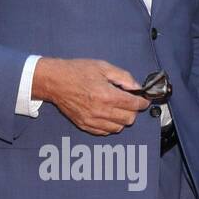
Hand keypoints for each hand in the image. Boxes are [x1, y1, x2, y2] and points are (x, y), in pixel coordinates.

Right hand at [32, 57, 150, 134]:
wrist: (55, 81)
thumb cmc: (76, 72)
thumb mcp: (103, 67)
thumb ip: (123, 77)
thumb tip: (136, 87)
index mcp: (107, 95)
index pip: (134, 105)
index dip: (142, 102)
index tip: (143, 100)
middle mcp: (101, 111)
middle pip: (129, 119)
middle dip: (133, 111)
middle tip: (130, 102)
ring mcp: (92, 120)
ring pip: (118, 128)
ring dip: (122, 119)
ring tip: (118, 109)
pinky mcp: (85, 125)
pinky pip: (105, 132)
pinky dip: (111, 125)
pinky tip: (108, 115)